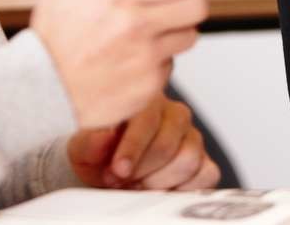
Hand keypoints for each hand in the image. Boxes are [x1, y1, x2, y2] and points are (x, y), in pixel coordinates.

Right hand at [31, 0, 220, 128]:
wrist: (39, 92)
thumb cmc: (49, 38)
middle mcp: (138, 27)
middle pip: (197, 8)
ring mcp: (146, 59)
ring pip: (189, 37)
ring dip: (181, 29)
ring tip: (161, 27)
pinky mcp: (149, 87)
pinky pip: (171, 66)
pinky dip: (162, 60)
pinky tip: (140, 56)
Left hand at [66, 94, 219, 189]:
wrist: (110, 173)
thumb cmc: (100, 156)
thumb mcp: (84, 150)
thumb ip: (91, 142)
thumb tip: (103, 136)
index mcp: (146, 100)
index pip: (148, 119)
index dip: (133, 147)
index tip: (118, 170)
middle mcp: (174, 114)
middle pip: (169, 144)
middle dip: (142, 171)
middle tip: (122, 182)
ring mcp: (193, 137)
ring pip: (189, 160)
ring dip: (159, 182)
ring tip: (139, 185)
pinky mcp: (204, 162)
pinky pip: (206, 174)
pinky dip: (182, 189)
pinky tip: (161, 189)